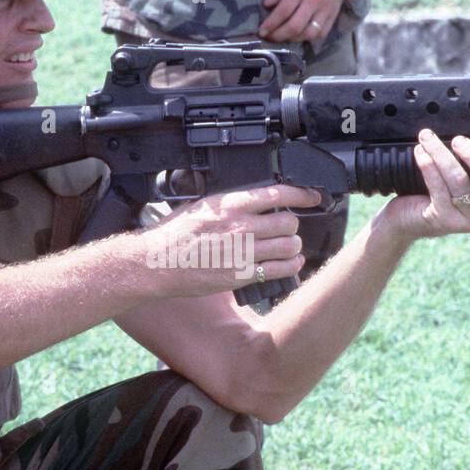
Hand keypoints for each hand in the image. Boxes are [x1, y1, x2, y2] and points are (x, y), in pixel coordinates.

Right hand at [138, 185, 321, 298]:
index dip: (302, 195)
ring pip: (290, 245)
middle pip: (289, 222)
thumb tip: (254, 201)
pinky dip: (291, 266)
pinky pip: (280, 269)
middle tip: (287, 228)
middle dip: (292, 225)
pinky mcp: (241, 275)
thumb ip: (230, 204)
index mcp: (230, 204)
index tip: (312, 197)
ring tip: (288, 247)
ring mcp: (242, 252)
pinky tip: (290, 263)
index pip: (278, 194)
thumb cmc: (175, 234)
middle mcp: (240, 226)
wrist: (157, 262)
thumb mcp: (202, 206)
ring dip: (293, 246)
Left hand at [260, 0, 343, 42]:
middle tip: (270, 38)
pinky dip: (309, 38)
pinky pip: (322, 33)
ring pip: (309, 33)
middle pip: (295, 25)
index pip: (283, 11)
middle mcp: (314, 0)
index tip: (261, 31)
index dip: (271, 24)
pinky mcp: (334, 15)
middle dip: (279, 35)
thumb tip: (266, 5)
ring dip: (294, 39)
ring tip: (284, 37)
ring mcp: (326, 9)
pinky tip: (301, 35)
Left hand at [379, 130, 469, 239]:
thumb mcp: (462, 181)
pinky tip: (420, 152)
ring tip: (427, 138)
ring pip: (459, 180)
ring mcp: (466, 218)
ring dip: (441, 153)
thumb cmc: (435, 194)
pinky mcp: (444, 219)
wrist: (406, 219)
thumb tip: (465, 133)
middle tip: (458, 141)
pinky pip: (438, 188)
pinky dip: (428, 166)